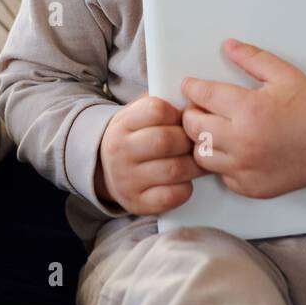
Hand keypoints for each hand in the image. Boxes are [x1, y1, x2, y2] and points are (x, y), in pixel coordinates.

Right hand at [96, 94, 210, 214]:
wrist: (106, 168)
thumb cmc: (135, 137)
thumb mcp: (138, 114)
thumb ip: (163, 105)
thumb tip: (196, 102)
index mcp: (122, 124)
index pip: (156, 110)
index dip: (178, 113)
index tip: (185, 119)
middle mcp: (120, 151)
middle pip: (167, 141)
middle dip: (190, 141)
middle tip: (199, 142)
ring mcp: (127, 179)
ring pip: (174, 170)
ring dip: (195, 166)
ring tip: (199, 161)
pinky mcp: (137, 202)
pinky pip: (170, 196)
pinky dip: (185, 189)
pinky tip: (185, 180)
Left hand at [181, 39, 305, 198]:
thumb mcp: (285, 75)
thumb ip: (253, 58)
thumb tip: (229, 47)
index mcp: (249, 110)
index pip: (202, 95)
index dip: (192, 87)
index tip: (191, 86)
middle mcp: (242, 141)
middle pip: (193, 126)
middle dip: (192, 112)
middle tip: (202, 107)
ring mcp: (244, 167)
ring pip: (201, 154)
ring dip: (203, 139)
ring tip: (216, 129)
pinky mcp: (248, 186)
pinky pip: (220, 174)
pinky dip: (221, 162)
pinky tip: (234, 149)